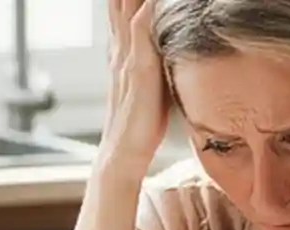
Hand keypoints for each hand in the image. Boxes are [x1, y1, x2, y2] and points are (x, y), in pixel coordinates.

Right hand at [100, 0, 169, 176]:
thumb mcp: (151, 80)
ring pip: (129, 9)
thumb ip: (155, 56)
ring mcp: (127, 59)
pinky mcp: (138, 74)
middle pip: (121, 0)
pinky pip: (141, 35)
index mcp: (124, 48)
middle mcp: (121, 48)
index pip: (123, 4)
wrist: (122, 155)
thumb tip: (168, 39)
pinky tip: (152, 5)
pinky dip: (146, 15)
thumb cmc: (141, 123)